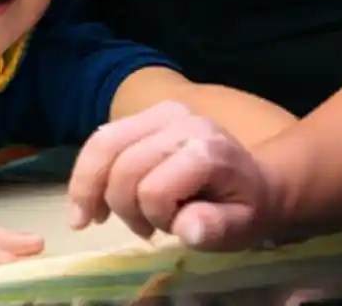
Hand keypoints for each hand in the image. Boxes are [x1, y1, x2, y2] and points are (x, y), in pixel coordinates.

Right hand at [66, 100, 273, 250]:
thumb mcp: (241, 229)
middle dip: (122, 206)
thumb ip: (215, 229)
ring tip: (94, 218)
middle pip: (123, 165)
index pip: (153, 190)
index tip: (170, 231)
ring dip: (90, 187)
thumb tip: (187, 229)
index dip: (154, 218)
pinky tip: (87, 199)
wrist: (255, 179)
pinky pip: (102, 139)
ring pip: (102, 145)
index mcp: (206, 150)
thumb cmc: (244, 208)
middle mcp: (181, 121)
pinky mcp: (145, 113)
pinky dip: (87, 172)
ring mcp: (160, 111)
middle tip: (143, 229)